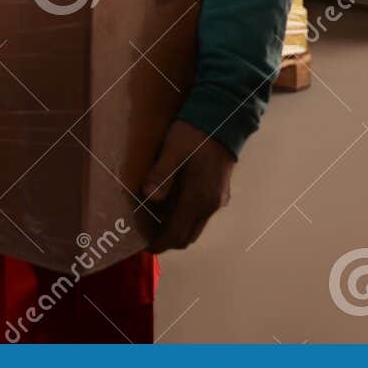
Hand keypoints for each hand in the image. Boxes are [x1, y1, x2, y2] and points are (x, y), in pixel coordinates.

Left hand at [139, 120, 234, 252]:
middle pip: (187, 236)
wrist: (224, 120)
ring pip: (194, 227)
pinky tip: (168, 206)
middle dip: (166, 240)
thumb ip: (161, 174)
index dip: (160, 244)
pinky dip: (184, 219)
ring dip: (175, 230)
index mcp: (199, 198)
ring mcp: (217, 200)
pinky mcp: (219, 193)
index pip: (177, 234)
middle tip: (144, 235)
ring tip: (152, 222)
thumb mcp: (173, 150)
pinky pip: (200, 216)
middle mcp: (211, 205)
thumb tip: (149, 197)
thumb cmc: (195, 134)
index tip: (143, 247)